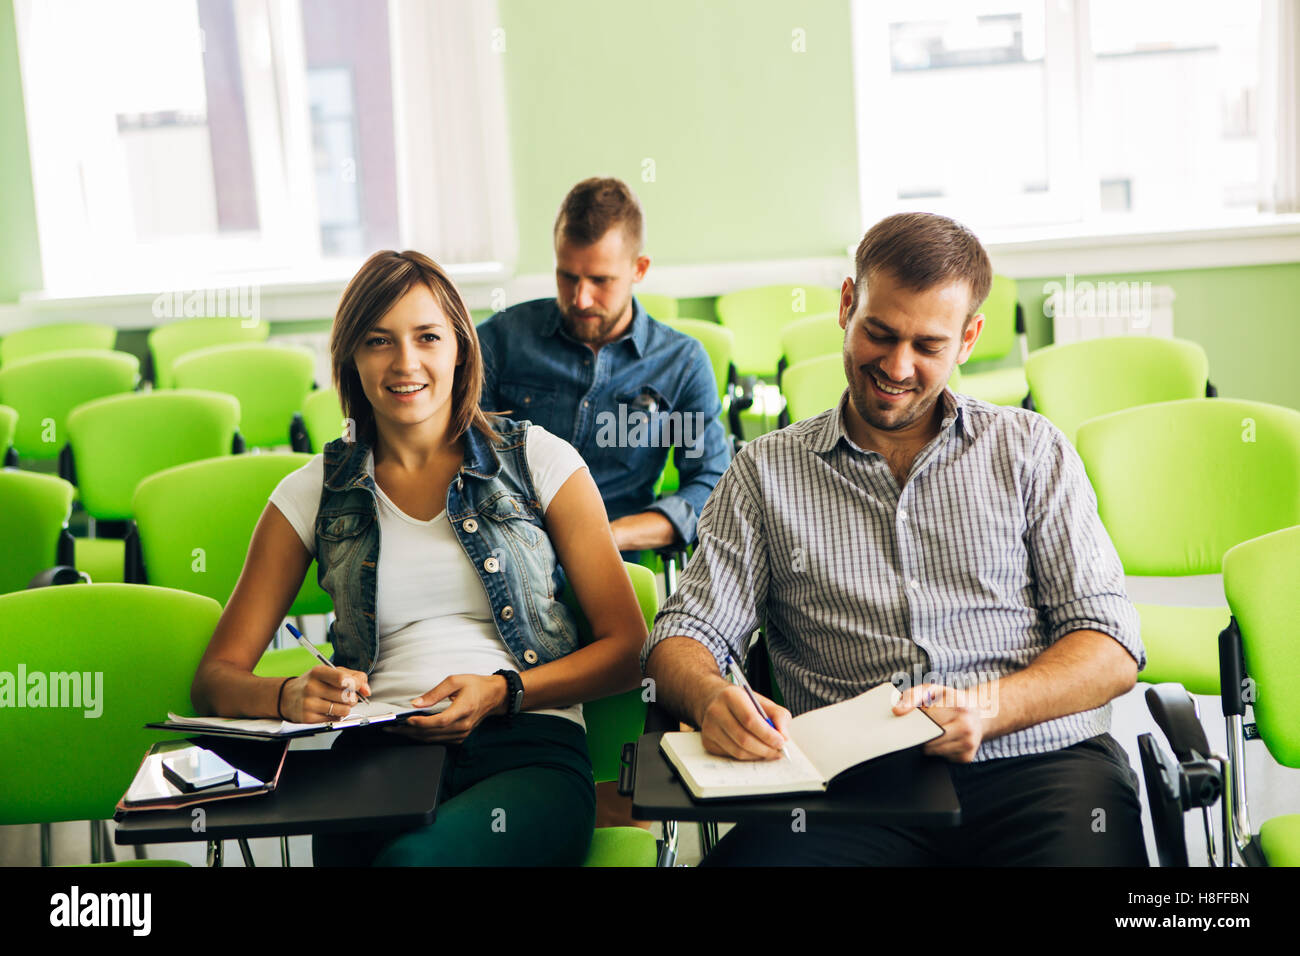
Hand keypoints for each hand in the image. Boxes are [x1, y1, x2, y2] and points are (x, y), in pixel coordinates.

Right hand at [281, 666, 370, 722]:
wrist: (287, 696)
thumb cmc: (313, 683)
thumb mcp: (330, 672)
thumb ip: (353, 676)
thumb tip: (367, 689)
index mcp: (318, 672)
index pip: (342, 679)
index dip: (356, 684)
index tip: (358, 685)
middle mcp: (312, 687)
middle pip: (346, 696)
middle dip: (353, 697)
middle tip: (348, 696)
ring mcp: (309, 704)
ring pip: (343, 710)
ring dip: (346, 708)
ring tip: (338, 703)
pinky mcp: (308, 718)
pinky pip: (335, 719)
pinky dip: (337, 715)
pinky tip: (329, 709)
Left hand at [383, 674, 507, 743]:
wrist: (494, 696)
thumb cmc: (476, 686)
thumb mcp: (455, 681)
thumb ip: (435, 693)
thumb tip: (417, 703)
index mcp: (463, 710)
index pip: (439, 721)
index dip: (421, 723)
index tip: (406, 720)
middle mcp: (463, 725)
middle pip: (432, 733)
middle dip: (410, 731)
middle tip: (392, 727)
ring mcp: (462, 734)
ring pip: (433, 739)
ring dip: (414, 736)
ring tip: (398, 731)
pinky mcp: (460, 737)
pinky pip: (438, 740)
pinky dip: (424, 737)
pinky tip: (414, 733)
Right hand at [698, 682, 791, 760]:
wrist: (715, 701)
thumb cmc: (742, 702)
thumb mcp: (763, 702)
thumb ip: (779, 716)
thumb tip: (784, 736)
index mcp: (730, 696)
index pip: (750, 719)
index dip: (767, 734)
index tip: (781, 742)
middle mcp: (716, 711)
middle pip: (743, 738)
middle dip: (765, 749)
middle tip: (778, 751)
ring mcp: (709, 728)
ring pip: (737, 751)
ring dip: (757, 755)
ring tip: (769, 752)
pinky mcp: (707, 741)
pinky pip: (731, 756)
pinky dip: (747, 757)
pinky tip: (755, 751)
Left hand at [893, 683, 986, 762]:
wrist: (980, 713)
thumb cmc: (951, 701)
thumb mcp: (933, 690)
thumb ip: (912, 696)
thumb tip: (897, 711)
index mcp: (958, 705)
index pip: (926, 718)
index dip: (916, 719)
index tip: (913, 718)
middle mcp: (967, 725)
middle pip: (927, 737)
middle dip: (919, 733)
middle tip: (920, 726)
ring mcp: (968, 743)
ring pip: (931, 751)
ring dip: (926, 743)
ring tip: (933, 731)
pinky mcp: (966, 757)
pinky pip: (940, 758)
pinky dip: (937, 750)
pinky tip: (944, 740)